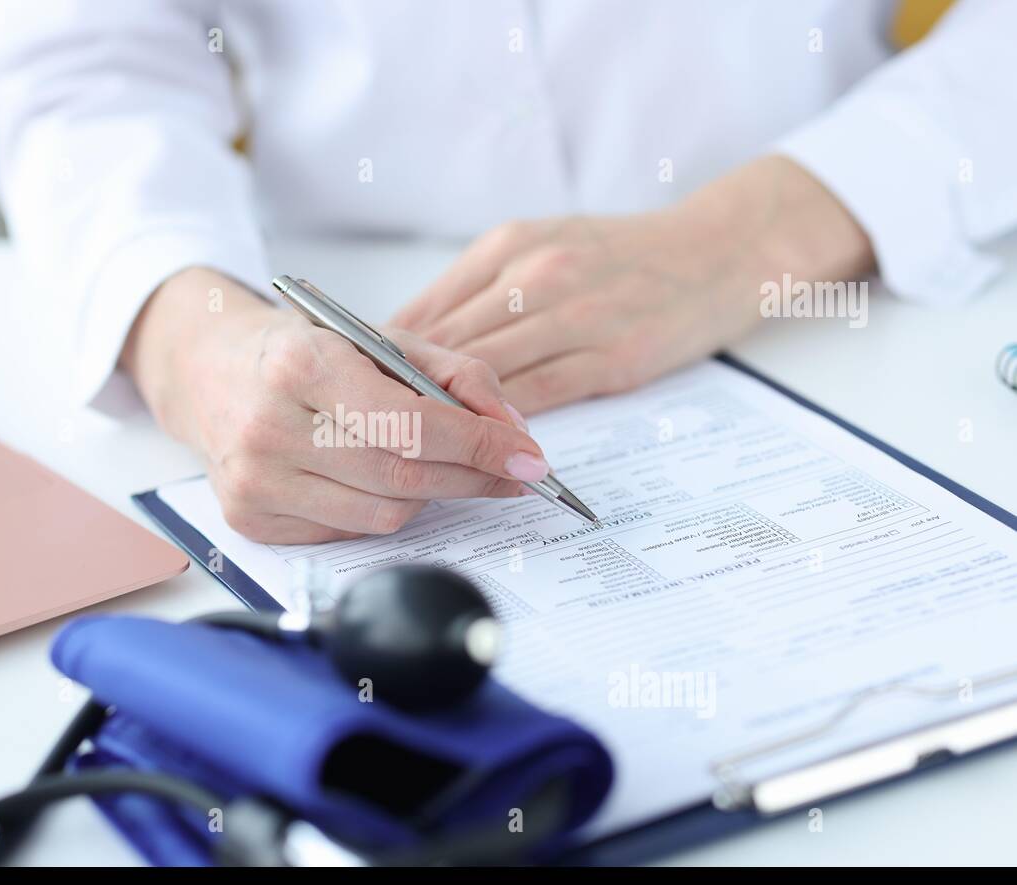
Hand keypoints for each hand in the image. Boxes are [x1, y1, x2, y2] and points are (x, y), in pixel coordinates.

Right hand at [121, 268, 550, 542]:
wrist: (211, 371)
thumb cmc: (302, 353)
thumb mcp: (378, 340)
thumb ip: (455, 376)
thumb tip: (514, 433)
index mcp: (300, 365)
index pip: (410, 424)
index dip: (480, 446)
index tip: (528, 459)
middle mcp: (268, 428)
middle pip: (403, 478)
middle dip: (472, 478)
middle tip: (511, 472)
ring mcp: (255, 482)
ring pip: (383, 516)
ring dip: (432, 497)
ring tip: (444, 469)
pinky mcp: (250, 519)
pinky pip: (350, 532)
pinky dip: (383, 509)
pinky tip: (379, 479)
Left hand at [391, 156, 873, 413]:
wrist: (722, 250)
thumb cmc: (624, 254)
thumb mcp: (542, 245)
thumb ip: (479, 288)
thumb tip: (411, 334)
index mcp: (509, 247)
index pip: (428, 310)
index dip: (383, 356)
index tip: (354, 389)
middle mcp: (534, 277)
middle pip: (445, 345)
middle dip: (401, 390)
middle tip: (363, 430)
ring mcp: (574, 317)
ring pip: (485, 375)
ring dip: (444, 414)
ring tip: (406, 448)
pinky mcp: (610, 358)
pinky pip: (538, 397)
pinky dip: (501, 425)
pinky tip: (474, 447)